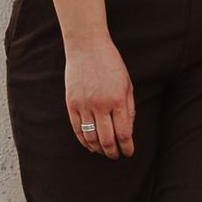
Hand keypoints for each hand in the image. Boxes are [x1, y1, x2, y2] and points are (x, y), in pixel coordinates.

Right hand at [64, 35, 135, 156]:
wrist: (87, 45)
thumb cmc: (110, 63)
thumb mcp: (127, 83)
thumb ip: (129, 108)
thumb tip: (128, 130)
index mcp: (118, 99)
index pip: (124, 133)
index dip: (127, 147)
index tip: (129, 152)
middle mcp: (101, 104)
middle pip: (107, 140)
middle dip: (113, 152)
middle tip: (116, 156)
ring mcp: (84, 104)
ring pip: (91, 138)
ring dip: (99, 149)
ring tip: (104, 151)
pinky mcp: (72, 103)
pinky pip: (77, 129)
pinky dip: (84, 141)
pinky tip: (90, 145)